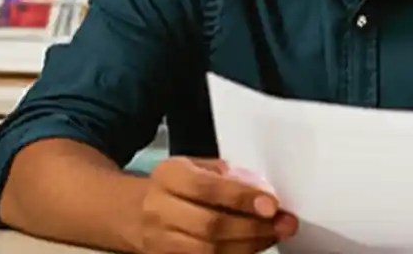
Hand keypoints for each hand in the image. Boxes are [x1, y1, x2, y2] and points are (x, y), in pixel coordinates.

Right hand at [131, 157, 297, 253]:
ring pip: (207, 251)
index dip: (242, 198)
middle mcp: (159, 209)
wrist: (130, 212)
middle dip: (253, 227)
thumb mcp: (195, 167)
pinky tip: (252, 247)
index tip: (271, 205)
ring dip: (248, 245)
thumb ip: (226, 175)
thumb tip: (262, 191)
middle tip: (283, 224)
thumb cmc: (174, 186)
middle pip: (209, 225)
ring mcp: (159, 240)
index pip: (206, 187)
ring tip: (273, 236)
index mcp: (169, 176)